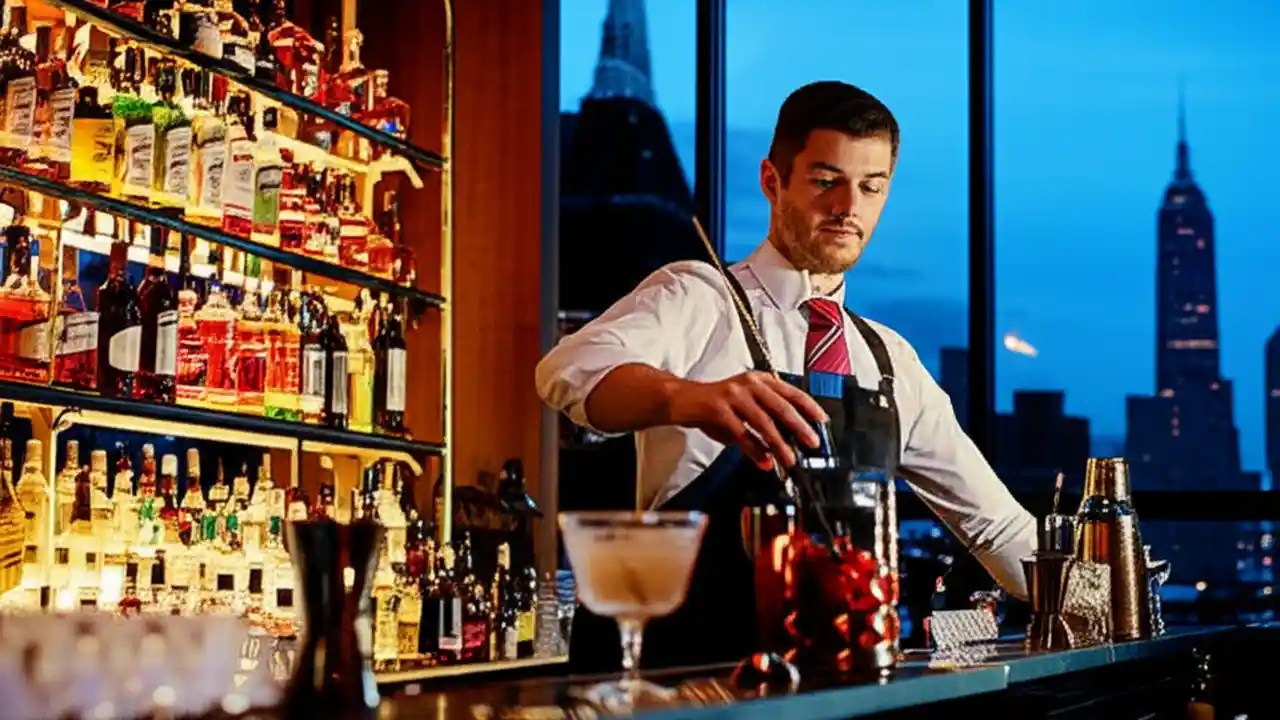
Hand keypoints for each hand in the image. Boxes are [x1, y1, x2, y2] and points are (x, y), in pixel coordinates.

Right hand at [667, 371, 828, 469]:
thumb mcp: (742, 411)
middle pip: (781, 406)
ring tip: (789, 459)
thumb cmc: (713, 406)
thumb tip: (777, 453)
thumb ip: (761, 429)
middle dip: (800, 427)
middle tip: (812, 442)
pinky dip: (754, 450)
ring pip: (764, 422)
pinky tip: (763, 462)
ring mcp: (734, 395)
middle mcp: (749, 384)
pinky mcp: (719, 409)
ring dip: (779, 444)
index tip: (822, 421)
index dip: (809, 406)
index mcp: (759, 380)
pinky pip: (742, 433)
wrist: (681, 399)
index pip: (791, 391)